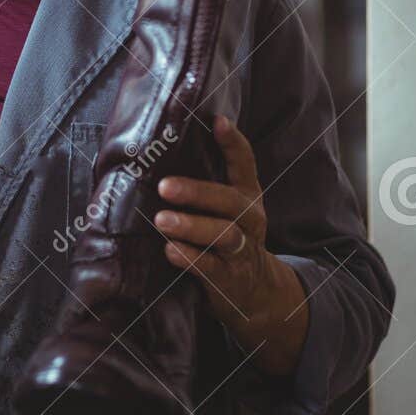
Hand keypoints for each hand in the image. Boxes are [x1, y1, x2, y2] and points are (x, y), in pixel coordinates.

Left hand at [153, 114, 308, 375]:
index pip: (245, 164)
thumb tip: (159, 150)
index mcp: (247, 196)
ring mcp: (243, 250)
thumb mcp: (227, 209)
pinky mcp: (230, 279)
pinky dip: (191, 259)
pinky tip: (170, 251)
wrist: (256, 293)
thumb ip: (204, 185)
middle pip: (230, 201)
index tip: (217, 121)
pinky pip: (212, 268)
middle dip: (198, 192)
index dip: (233, 142)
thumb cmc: (229, 238)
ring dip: (192, 227)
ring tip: (162, 220)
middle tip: (164, 187)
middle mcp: (250, 220)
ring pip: (224, 235)